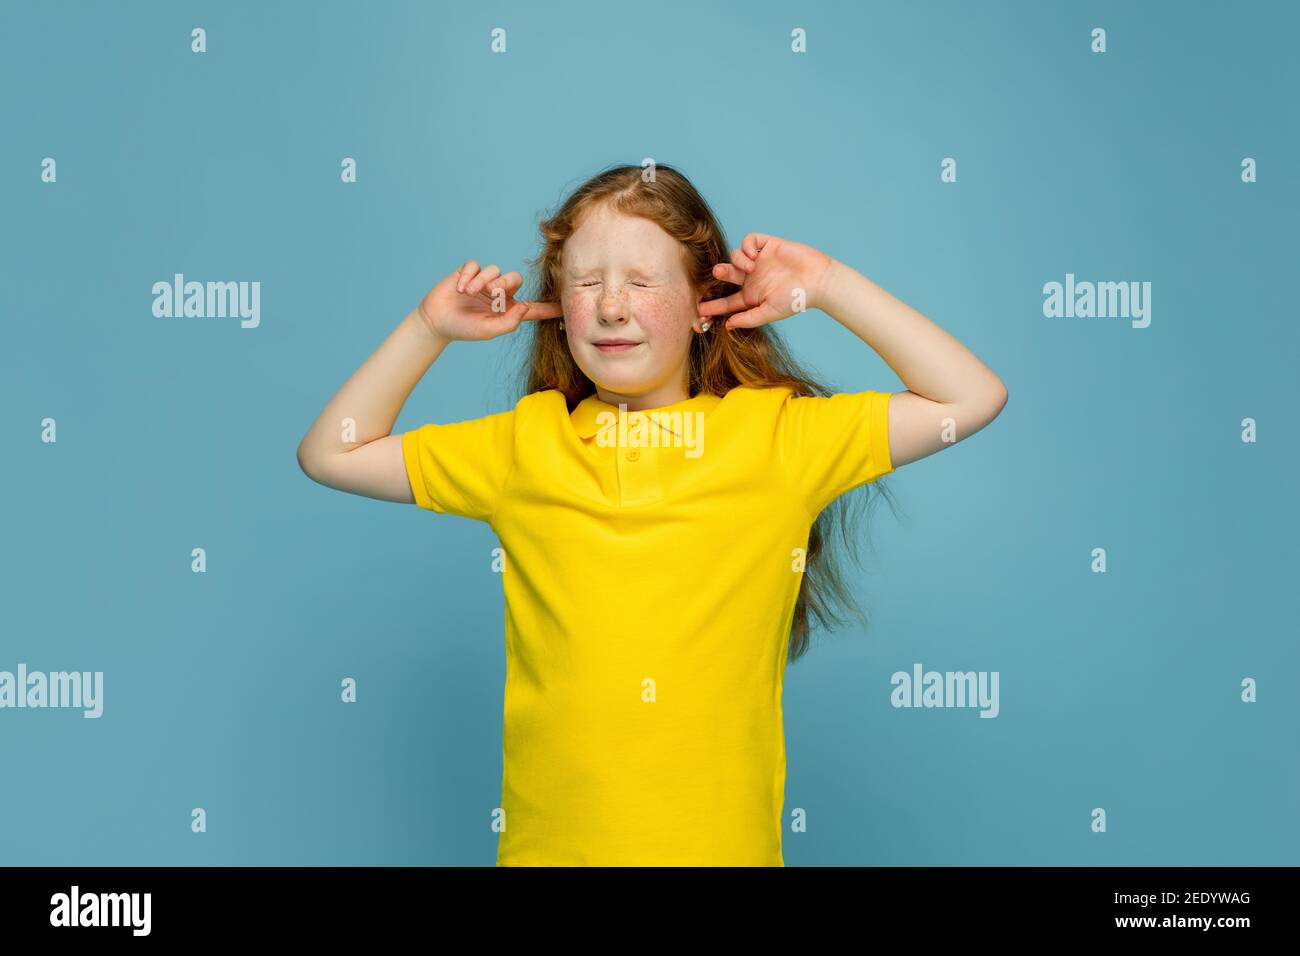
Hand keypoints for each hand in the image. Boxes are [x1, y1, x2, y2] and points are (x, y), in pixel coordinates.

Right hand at [417, 260, 562, 341]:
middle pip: (515, 278)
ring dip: (483, 281)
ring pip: (495, 269)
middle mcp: (500, 293)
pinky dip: (469, 275)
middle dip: (504, 284)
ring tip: (470, 293)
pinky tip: (460, 287)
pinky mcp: (469, 272)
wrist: (436, 320)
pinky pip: (475, 265)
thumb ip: (508, 322)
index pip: (533, 308)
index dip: (549, 307)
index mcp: (508, 309)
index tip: (566, 306)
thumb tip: (524, 307)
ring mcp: (484, 281)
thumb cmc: (464, 328)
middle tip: (491, 293)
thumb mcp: (488, 330)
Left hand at [698, 233, 836, 329]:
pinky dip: (747, 246)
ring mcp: (760, 261)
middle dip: (719, 273)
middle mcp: (753, 278)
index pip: (728, 301)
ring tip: (751, 267)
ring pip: (735, 256)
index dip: (713, 305)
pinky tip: (756, 255)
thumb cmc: (796, 299)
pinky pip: (749, 241)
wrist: (817, 280)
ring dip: (738, 260)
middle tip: (718, 273)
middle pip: (727, 275)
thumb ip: (748, 318)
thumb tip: (727, 326)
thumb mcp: (769, 312)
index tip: (698, 309)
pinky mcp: (768, 245)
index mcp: (752, 296)